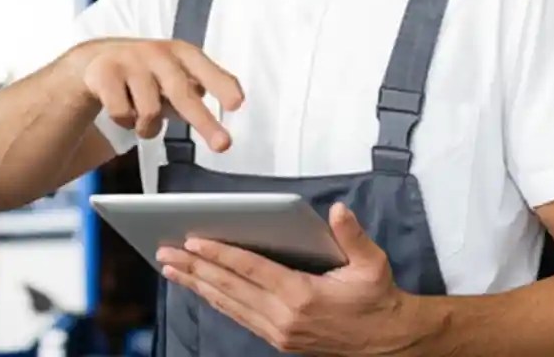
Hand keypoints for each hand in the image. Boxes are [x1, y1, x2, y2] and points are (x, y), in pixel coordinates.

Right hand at [70, 38, 241, 150]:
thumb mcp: (175, 77)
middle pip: (182, 93)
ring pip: (149, 112)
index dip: (222, 86)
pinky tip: (122, 108)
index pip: (206, 70)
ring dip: (148, 126)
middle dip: (204, 122)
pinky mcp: (105, 73)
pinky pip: (122, 114)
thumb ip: (201, 89)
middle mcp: (158, 54)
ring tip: (143, 119)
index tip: (237, 103)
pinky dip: (125, 121)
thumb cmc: (147, 73)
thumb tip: (232, 100)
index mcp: (181, 53)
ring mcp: (130, 62)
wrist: (98, 61)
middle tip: (223, 144)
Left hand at [157, 203, 424, 355]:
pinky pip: (239, 316)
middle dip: (194, 268)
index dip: (219, 254)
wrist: (389, 342)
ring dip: (197, 285)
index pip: (250, 269)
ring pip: (228, 305)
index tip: (192, 241)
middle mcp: (284, 317)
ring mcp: (278, 331)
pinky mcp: (278, 339)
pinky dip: (215, 300)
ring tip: (171, 268)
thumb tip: (338, 211)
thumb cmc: (378, 299)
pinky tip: (199, 288)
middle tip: (164, 252)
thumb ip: (353, 236)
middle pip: (229, 288)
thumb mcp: (373, 264)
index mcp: (302, 296)